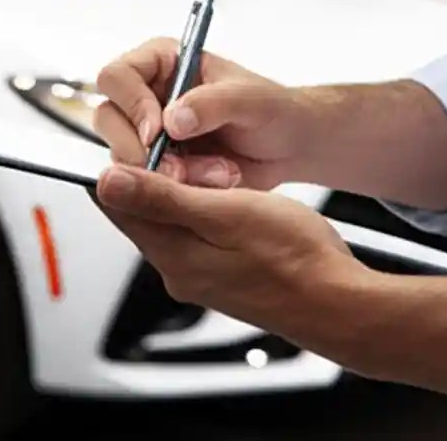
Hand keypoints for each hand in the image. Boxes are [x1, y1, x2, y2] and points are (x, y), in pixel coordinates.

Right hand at [93, 37, 316, 189]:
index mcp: (162, 63)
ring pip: (123, 156)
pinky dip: (178, 188)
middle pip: (109, 119)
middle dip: (140, 150)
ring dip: (164, 173)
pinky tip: (214, 181)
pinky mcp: (158, 166)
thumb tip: (172, 119)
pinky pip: (146, 182)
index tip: (156, 131)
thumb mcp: (250, 99)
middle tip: (175, 168)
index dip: (131, 104)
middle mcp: (147, 95)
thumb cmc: (273, 109)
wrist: (290, 146)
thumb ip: (212, 103)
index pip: (117, 76)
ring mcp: (150, 134)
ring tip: (214, 174)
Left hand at [96, 164, 363, 336]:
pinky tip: (234, 203)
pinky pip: (199, 236)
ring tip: (224, 181)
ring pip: (173, 222)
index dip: (126, 165)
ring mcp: (201, 279)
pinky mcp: (223, 279)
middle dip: (163, 178)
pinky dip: (208, 213)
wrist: (339, 303)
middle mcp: (178, 273)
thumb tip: (107, 183)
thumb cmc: (293, 258)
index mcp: (171, 255)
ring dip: (189, 193)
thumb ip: (161, 199)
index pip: (117, 205)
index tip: (149, 142)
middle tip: (201, 161)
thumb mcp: (223, 213)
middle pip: (144, 213)